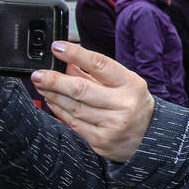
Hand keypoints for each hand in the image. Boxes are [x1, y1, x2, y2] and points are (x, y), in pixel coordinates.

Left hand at [30, 42, 155, 162]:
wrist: (149, 138)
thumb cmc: (134, 105)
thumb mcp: (123, 84)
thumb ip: (95, 73)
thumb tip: (67, 61)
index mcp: (131, 85)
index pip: (100, 65)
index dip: (76, 54)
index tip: (57, 47)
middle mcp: (123, 105)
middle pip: (81, 89)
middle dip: (55, 80)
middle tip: (39, 74)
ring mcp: (112, 124)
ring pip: (73, 107)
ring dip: (53, 94)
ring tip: (41, 85)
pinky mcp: (100, 140)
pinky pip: (73, 122)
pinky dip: (59, 109)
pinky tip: (51, 100)